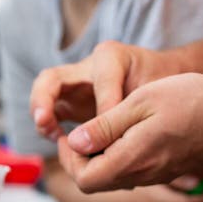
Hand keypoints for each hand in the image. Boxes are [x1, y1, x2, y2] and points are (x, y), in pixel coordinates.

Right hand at [30, 41, 180, 139]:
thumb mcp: (154, 90)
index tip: (118, 126)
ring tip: (54, 138)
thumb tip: (107, 138)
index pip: (100, 80)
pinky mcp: (68, 104)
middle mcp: (84, 69)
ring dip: (42, 118)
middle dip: (43, 100)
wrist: (160, 81)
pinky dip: (49, 130)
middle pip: (50, 79)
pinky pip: (49, 115)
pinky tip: (64, 145)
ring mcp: (72, 87)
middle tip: (43, 121)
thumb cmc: (159, 83)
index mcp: (109, 56)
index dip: (107, 105)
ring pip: (43, 96)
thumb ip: (130, 108)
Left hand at [57, 73, 202, 191]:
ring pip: (110, 178)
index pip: (84, 179)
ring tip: (94, 131)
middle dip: (77, 160)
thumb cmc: (191, 100)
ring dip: (95, 159)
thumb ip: (104, 125)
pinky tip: (118, 134)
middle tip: (75, 134)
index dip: (68, 159)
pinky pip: (128, 172)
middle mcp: (142, 174)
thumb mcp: (141, 102)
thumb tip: (73, 142)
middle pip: (93, 182)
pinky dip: (113, 157)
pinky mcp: (162, 170)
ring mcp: (154, 175)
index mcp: (132, 159)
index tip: (67, 135)